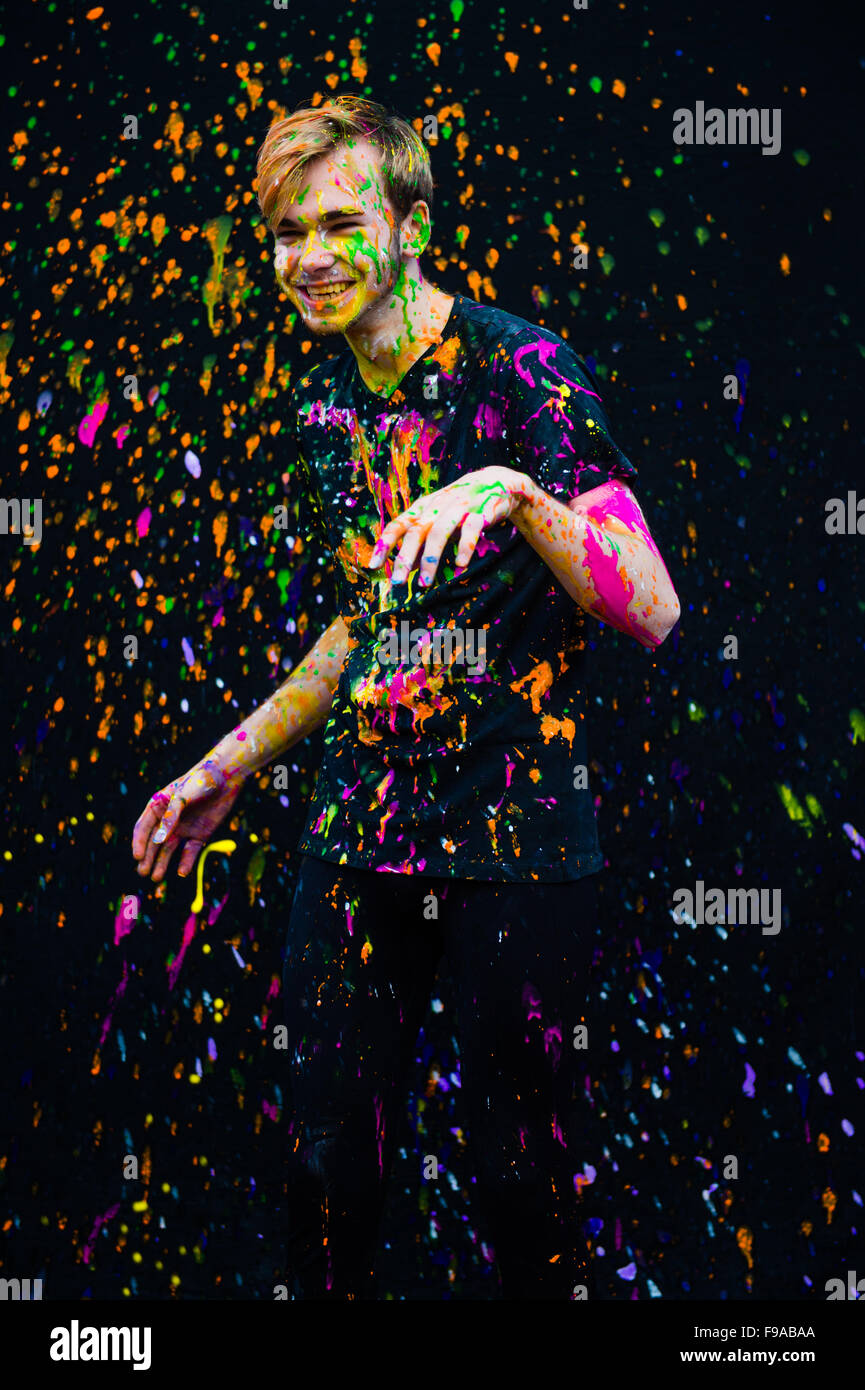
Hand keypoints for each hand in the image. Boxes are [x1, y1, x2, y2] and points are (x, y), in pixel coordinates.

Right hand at [132, 761, 244, 881]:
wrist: (226, 778)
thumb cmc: (200, 781)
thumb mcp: (182, 797)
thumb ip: (171, 817)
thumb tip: (159, 840)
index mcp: (158, 807)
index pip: (143, 828)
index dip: (139, 842)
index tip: (138, 856)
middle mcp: (168, 821)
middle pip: (154, 843)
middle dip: (148, 858)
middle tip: (143, 872)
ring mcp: (183, 829)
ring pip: (169, 850)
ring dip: (162, 864)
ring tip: (156, 878)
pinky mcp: (199, 835)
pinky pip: (190, 852)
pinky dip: (186, 862)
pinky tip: (182, 872)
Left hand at [365, 466, 537, 586]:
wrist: (496, 483)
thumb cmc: (459, 507)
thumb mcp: (437, 521)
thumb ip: (422, 542)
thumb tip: (406, 568)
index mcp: (423, 508)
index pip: (398, 525)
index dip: (385, 544)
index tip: (373, 566)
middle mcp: (438, 506)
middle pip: (416, 531)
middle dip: (404, 558)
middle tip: (397, 582)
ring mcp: (459, 507)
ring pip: (440, 532)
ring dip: (430, 558)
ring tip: (424, 584)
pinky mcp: (481, 511)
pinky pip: (471, 530)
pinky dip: (465, 548)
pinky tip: (459, 567)